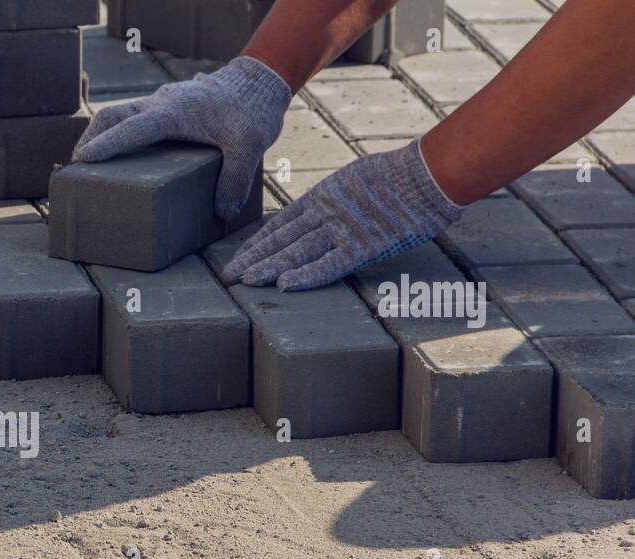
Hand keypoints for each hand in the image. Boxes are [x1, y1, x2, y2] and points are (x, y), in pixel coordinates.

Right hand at [72, 56, 290, 219]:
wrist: (258, 82)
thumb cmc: (252, 110)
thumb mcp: (250, 145)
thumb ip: (235, 179)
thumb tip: (221, 212)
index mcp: (174, 111)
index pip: (133, 127)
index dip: (107, 144)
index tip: (82, 159)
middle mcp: (160, 104)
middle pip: (113, 116)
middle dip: (91, 139)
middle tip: (75, 169)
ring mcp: (160, 103)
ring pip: (118, 115)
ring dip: (100, 136)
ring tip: (88, 166)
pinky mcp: (164, 109)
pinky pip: (132, 119)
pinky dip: (117, 134)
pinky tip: (121, 158)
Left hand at [221, 140, 463, 290]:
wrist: (427, 176)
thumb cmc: (398, 178)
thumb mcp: (355, 182)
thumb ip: (335, 200)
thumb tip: (321, 213)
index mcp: (322, 198)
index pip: (281, 224)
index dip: (257, 242)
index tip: (238, 257)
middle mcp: (325, 214)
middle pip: (282, 240)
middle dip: (253, 258)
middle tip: (227, 276)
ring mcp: (343, 229)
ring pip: (298, 251)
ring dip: (270, 267)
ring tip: (245, 281)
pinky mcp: (363, 244)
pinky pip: (331, 263)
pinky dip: (308, 275)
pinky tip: (285, 286)